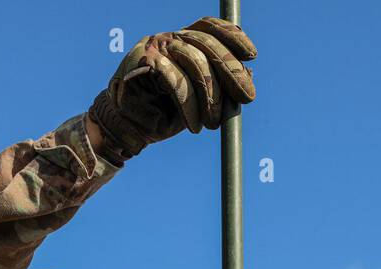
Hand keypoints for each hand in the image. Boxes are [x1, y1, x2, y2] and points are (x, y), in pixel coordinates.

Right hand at [88, 16, 256, 165]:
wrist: (129, 128)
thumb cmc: (165, 114)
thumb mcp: (201, 102)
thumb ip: (222, 89)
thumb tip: (250, 78)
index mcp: (183, 41)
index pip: (210, 27)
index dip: (233, 37)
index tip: (252, 55)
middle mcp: (169, 37)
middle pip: (208, 43)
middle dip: (232, 70)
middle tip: (247, 97)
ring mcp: (155, 47)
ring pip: (195, 62)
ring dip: (211, 96)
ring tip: (213, 123)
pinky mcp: (144, 62)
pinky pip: (176, 80)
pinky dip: (189, 106)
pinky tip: (194, 125)